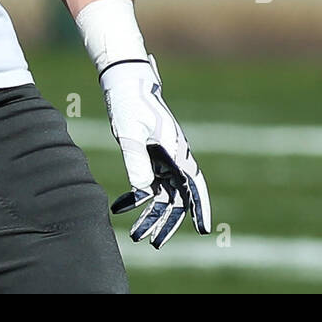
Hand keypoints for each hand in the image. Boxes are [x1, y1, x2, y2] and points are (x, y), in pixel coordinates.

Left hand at [101, 57, 210, 248]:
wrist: (124, 78)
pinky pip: (147, 182)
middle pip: (177, 196)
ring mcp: (163, 155)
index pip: (194, 184)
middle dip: (166, 222)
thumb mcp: (130, 134)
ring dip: (149, 214)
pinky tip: (118, 207)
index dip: (200, 207)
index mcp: (176, 149)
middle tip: (153, 244)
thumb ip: (136, 163)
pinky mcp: (150, 153)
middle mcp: (174, 155)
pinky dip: (135, 196)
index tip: (203, 230)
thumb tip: (142, 195)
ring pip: (162, 193)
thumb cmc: (129, 101)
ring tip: (136, 235)